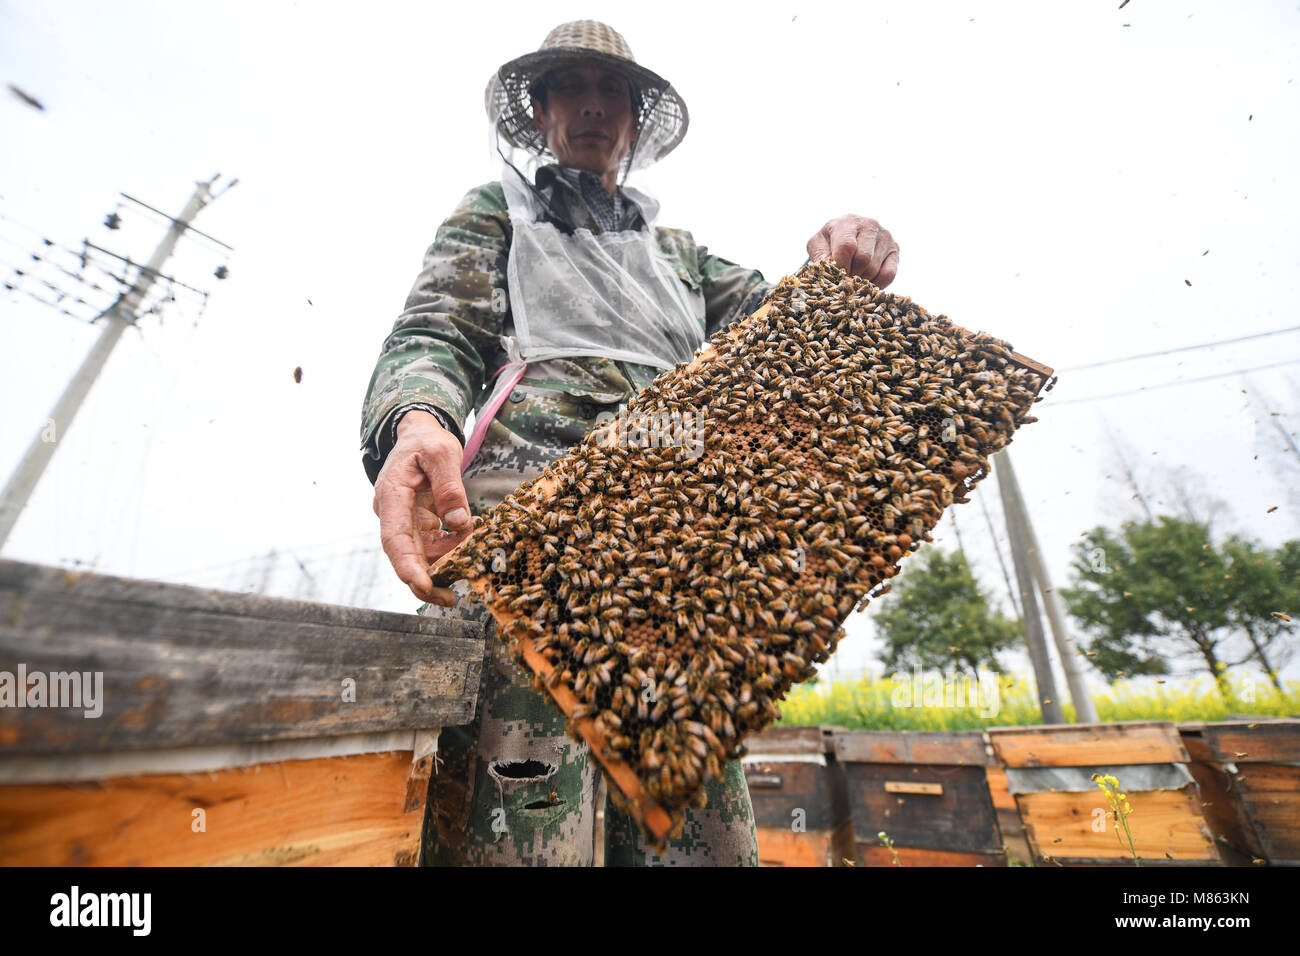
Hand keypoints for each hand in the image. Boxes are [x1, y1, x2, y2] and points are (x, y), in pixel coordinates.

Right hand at [372, 410, 474, 605]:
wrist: (419, 434)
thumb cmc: (427, 440)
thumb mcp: (442, 453)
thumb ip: (449, 486)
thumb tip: (458, 522)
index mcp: (392, 495)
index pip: (394, 539)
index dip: (407, 566)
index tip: (422, 585)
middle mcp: (393, 513)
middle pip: (404, 555)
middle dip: (425, 580)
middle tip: (448, 599)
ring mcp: (405, 520)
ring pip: (420, 554)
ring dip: (443, 566)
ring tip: (470, 566)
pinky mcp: (418, 523)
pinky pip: (432, 545)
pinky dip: (451, 550)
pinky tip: (469, 545)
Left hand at [806, 214, 898, 287]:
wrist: (847, 235)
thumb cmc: (830, 241)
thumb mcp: (817, 245)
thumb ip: (819, 256)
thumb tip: (827, 271)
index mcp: (848, 222)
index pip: (846, 247)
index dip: (840, 267)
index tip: (835, 276)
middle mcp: (870, 225)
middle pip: (863, 259)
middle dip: (851, 275)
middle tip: (844, 280)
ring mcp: (885, 236)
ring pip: (874, 268)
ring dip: (861, 280)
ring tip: (853, 279)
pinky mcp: (895, 249)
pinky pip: (888, 274)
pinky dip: (876, 284)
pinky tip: (866, 283)